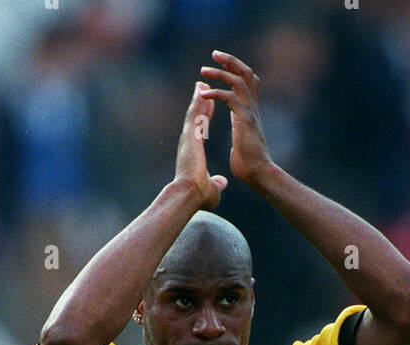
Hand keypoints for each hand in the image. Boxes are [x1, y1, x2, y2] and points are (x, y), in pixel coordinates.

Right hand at [175, 82, 227, 210]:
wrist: (188, 196)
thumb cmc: (197, 197)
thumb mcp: (211, 188)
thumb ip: (216, 183)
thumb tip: (222, 183)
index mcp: (193, 154)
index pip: (200, 131)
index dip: (204, 117)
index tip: (209, 106)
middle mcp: (188, 144)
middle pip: (195, 117)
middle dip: (200, 102)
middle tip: (203, 87)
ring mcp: (187, 139)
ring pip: (193, 113)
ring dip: (198, 97)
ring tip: (202, 82)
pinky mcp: (189, 137)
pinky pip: (194, 115)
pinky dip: (198, 102)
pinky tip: (202, 90)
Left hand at [199, 51, 271, 188]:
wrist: (259, 175)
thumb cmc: (250, 167)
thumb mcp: (243, 144)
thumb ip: (239, 134)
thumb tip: (236, 137)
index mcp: (250, 113)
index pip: (247, 83)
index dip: (235, 70)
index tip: (220, 64)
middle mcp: (252, 108)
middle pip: (245, 74)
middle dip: (230, 61)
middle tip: (214, 54)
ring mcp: (250, 112)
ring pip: (237, 81)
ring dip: (220, 73)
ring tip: (204, 70)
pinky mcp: (244, 119)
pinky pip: (229, 98)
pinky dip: (215, 93)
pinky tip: (204, 95)